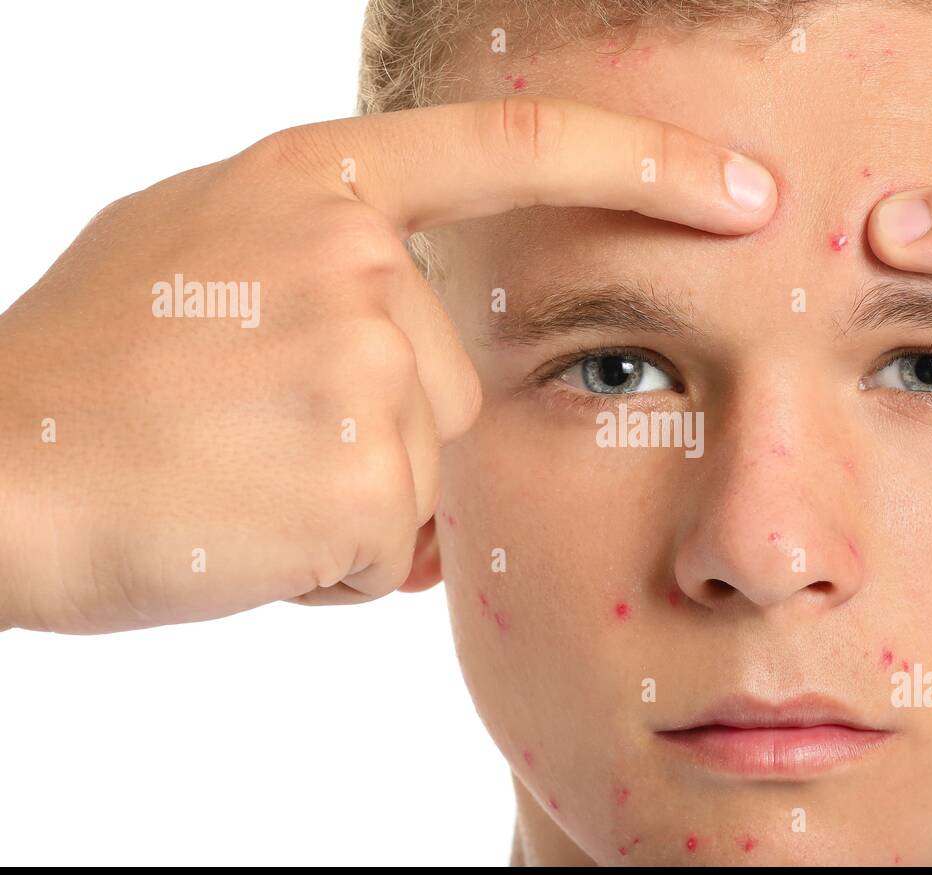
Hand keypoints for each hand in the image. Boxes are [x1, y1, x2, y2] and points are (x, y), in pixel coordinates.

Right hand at [0, 96, 776, 632]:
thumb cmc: (81, 376)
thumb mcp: (195, 261)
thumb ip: (319, 272)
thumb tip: (415, 349)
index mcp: (313, 185)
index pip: (518, 148)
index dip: (645, 164)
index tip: (746, 190)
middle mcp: (351, 253)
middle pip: (453, 380)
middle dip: (380, 437)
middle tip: (246, 441)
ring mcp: (362, 355)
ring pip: (425, 468)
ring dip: (348, 502)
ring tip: (231, 482)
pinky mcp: (364, 468)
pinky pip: (392, 544)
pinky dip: (328, 564)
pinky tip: (239, 529)